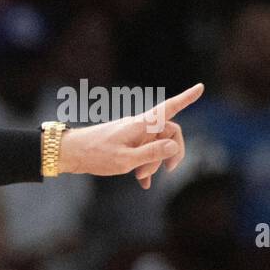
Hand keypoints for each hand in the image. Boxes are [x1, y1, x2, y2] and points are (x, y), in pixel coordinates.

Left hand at [57, 83, 201, 188]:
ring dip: (153, 162)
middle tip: (168, 171)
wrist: (69, 153)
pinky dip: (145, 165)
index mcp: (141, 125)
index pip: (169, 109)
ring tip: (140, 178)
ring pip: (155, 145)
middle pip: (169, 132)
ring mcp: (132, 134)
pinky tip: (144, 182)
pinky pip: (143, 151)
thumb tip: (174, 146)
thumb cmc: (95, 155)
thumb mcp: (126, 160)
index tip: (201, 86)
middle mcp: (139, 126)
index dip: (186, 98)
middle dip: (171, 151)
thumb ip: (152, 154)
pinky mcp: (125, 143)